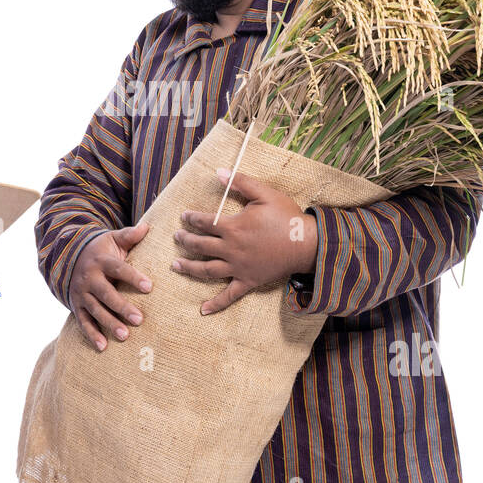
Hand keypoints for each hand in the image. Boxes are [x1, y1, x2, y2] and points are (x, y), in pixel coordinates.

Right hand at [67, 222, 151, 351]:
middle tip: (139, 319)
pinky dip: (91, 335)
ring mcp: (82, 293)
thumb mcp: (113, 238)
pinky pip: (83, 322)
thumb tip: (147, 227)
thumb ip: (129, 235)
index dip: (133, 277)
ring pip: (95, 310)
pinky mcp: (76, 306)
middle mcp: (89, 278)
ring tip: (124, 336)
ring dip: (109, 323)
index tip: (149, 287)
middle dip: (122, 307)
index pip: (118, 269)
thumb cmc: (101, 249)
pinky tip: (103, 347)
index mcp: (101, 261)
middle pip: (106, 294)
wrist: (69, 256)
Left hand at [173, 167, 318, 315]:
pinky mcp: (248, 281)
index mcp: (233, 227)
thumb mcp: (264, 193)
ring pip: (207, 270)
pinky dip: (216, 303)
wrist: (306, 244)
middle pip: (200, 246)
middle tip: (177, 237)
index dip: (191, 218)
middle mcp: (231, 249)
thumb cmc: (286, 217)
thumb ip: (240, 182)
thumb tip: (219, 172)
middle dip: (185, 240)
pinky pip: (229, 295)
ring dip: (189, 267)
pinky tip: (203, 310)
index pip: (204, 222)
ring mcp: (238, 267)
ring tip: (175, 265)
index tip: (184, 216)